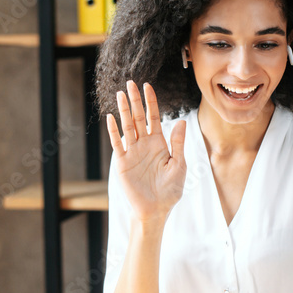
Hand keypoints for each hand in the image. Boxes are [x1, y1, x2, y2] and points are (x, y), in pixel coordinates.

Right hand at [106, 80, 186, 222]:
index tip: (147, 86)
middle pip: (138, 117)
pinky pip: (118, 143)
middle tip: (130, 83)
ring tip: (120, 94)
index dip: (151, 102)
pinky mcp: (122, 162)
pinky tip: (111, 118)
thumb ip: (178, 143)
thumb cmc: (170, 190)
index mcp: (158, 143)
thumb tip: (181, 121)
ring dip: (124, 110)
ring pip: (127, 126)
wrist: (156, 209)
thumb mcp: (179, 165)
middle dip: (135, 100)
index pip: (153, 117)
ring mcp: (132, 152)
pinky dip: (114, 131)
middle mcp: (144, 144)